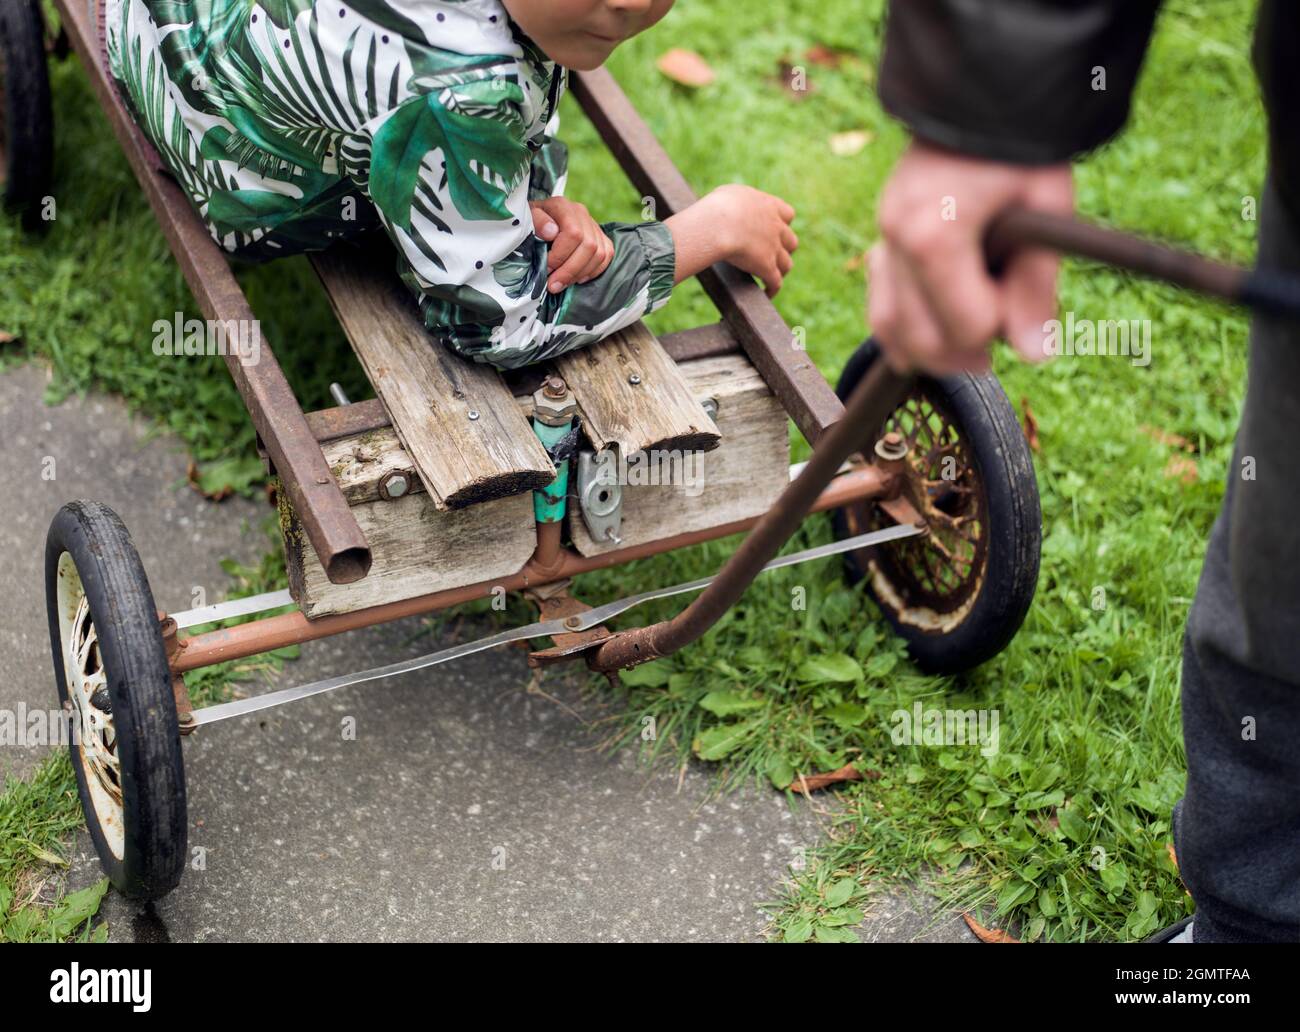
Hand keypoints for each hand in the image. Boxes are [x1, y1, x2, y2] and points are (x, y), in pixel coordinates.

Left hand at [529, 197, 614, 293]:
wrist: (539, 218)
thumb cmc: (531, 222)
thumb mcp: (526, 218)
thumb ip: (536, 222)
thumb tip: (551, 232)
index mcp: (563, 206)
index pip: (573, 233)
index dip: (560, 256)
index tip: (546, 269)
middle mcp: (582, 214)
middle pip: (589, 246)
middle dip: (570, 270)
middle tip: (553, 285)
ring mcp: (593, 225)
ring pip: (599, 254)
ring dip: (580, 274)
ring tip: (562, 284)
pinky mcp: (601, 237)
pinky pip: (606, 256)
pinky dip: (594, 271)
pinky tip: (578, 279)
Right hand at [704, 184, 797, 296]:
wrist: (719, 223)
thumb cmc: (718, 206)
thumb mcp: (730, 195)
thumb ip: (738, 202)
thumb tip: (730, 206)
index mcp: (769, 207)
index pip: (787, 215)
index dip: (782, 223)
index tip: (773, 228)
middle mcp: (776, 228)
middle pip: (791, 241)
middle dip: (783, 248)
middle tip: (771, 254)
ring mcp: (774, 249)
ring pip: (786, 264)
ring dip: (780, 270)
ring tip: (771, 276)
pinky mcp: (767, 267)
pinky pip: (775, 283)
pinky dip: (772, 289)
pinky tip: (766, 294)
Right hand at [868, 140, 1073, 374]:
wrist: (983, 90)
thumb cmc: (1021, 145)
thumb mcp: (1046, 208)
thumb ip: (1037, 286)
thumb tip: (1034, 355)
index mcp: (934, 236)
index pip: (967, 325)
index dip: (1003, 330)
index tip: (1028, 310)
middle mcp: (895, 241)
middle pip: (922, 338)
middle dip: (964, 355)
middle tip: (999, 351)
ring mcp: (881, 237)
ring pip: (889, 327)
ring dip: (928, 351)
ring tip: (967, 351)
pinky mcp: (881, 233)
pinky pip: (878, 300)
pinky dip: (901, 328)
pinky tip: (927, 337)